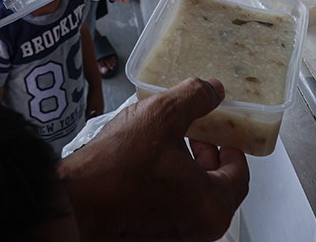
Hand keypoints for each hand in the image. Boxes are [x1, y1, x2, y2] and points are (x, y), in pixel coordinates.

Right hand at [61, 78, 248, 240]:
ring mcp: (175, 237)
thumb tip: (213, 89)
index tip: (223, 132)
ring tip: (170, 145)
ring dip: (189, 171)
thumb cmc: (118, 166)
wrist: (76, 201)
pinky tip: (151, 166)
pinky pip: (174, 211)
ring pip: (195, 201)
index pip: (239, 175)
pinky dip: (172, 188)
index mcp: (212, 206)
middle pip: (218, 189)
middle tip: (197, 134)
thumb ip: (194, 98)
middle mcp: (199, 230)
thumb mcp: (161, 116)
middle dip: (209, 157)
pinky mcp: (153, 237)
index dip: (232, 147)